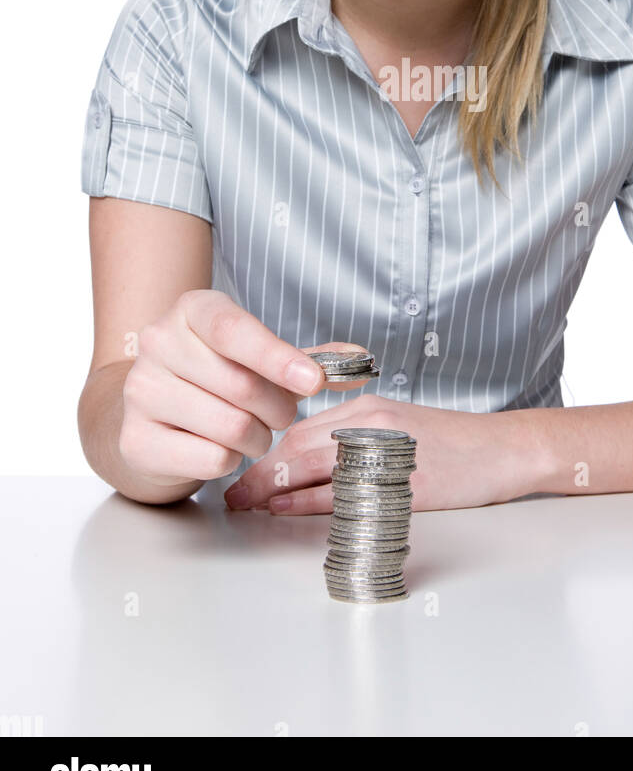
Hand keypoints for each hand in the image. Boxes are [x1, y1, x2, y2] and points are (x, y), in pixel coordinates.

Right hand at [119, 288, 370, 489]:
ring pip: (230, 426)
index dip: (277, 358)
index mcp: (191, 310)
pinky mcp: (135, 439)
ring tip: (251, 431)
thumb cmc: (215, 379)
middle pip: (241, 386)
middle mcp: (157, 342)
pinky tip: (220, 447)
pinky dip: (230, 460)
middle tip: (280, 415)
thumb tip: (360, 362)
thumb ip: (308, 360)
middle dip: (278, 410)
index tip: (313, 381)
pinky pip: (210, 459)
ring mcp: (141, 391)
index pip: (234, 331)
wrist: (151, 412)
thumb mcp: (258, 358)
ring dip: (258, 438)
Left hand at [223, 392, 536, 512]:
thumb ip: (355, 440)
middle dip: (257, 469)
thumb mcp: (399, 429)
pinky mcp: (401, 478)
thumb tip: (308, 467)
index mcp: (366, 407)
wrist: (504, 448)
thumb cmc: (453, 444)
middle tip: (229, 493)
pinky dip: (305, 499)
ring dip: (270, 484)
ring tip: (242, 503)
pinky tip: (282, 508)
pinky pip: (342, 489)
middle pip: (296, 442)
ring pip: (310, 461)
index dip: (265, 450)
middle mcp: (369, 421)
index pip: (300, 426)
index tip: (241, 470)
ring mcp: (384, 448)